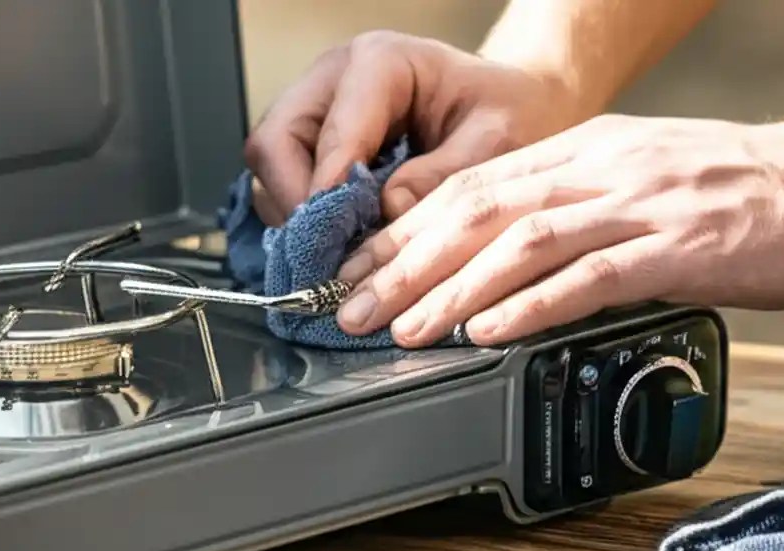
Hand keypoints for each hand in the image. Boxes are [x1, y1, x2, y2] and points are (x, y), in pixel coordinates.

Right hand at [243, 30, 586, 225]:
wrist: (513, 108)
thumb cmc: (510, 113)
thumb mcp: (499, 141)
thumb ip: (447, 174)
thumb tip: (390, 208)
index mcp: (380, 62)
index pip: (331, 129)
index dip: (327, 190)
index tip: (336, 238)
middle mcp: (335, 79)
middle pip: (275, 142)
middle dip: (297, 204)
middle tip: (329, 255)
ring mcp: (318, 110)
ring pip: (271, 167)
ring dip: (297, 216)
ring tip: (340, 255)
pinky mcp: (313, 142)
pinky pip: (284, 183)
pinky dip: (305, 219)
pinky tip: (342, 243)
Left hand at [334, 112, 783, 346]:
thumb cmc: (755, 190)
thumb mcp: (651, 177)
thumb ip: (588, 204)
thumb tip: (524, 250)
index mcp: (591, 151)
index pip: (476, 188)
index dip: (409, 231)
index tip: (364, 270)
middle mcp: (604, 169)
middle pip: (480, 211)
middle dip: (406, 264)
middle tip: (352, 308)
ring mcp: (641, 204)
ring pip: (521, 241)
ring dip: (451, 288)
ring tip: (402, 329)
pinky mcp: (682, 246)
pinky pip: (591, 274)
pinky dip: (532, 304)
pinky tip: (490, 330)